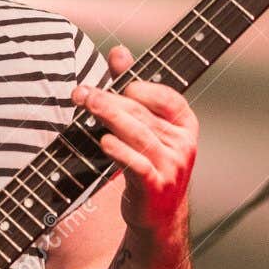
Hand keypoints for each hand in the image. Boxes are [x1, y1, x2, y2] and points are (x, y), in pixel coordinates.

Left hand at [74, 45, 197, 234]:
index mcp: (185, 125)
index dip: (142, 87)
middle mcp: (182, 144)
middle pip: (142, 114)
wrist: (158, 216)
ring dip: (108, 117)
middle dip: (109, 99)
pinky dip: (118, 152)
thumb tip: (118, 51)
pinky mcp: (154, 187)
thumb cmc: (150, 164)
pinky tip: (103, 142)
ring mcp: (171, 167)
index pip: (167, 97)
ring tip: (86, 104)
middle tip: (82, 92)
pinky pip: (136, 164)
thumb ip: (133, 89)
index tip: (120, 83)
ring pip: (137, 135)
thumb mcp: (147, 127)